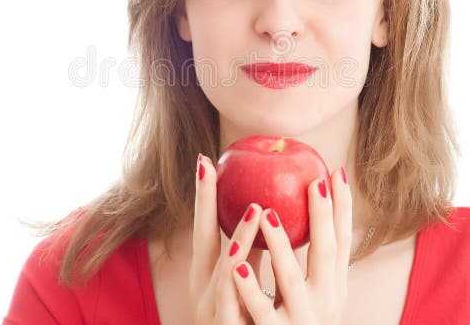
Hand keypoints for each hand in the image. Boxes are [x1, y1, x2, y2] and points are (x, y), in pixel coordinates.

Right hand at [189, 153, 264, 323]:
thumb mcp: (240, 289)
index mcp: (209, 277)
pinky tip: (244, 260)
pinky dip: (241, 282)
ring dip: (239, 238)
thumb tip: (266, 214)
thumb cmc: (237, 323)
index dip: (204, 197)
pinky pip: (235, 303)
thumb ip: (251, 256)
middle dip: (204, 202)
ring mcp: (214, 309)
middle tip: (208, 166)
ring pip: (225, 271)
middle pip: (202, 241)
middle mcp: (205, 290)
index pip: (205, 229)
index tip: (204, 160)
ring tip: (254, 208)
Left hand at [230, 167, 351, 323]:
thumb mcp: (312, 292)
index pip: (341, 242)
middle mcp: (324, 303)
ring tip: (267, 214)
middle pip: (326, 254)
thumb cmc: (297, 323)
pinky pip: (261, 312)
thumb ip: (310, 261)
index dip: (342, 209)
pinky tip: (237, 265)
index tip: (335, 172)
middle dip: (322, 217)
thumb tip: (307, 212)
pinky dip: (250, 288)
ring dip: (281, 246)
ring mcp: (301, 320)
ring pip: (292, 280)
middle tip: (313, 182)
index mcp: (332, 288)